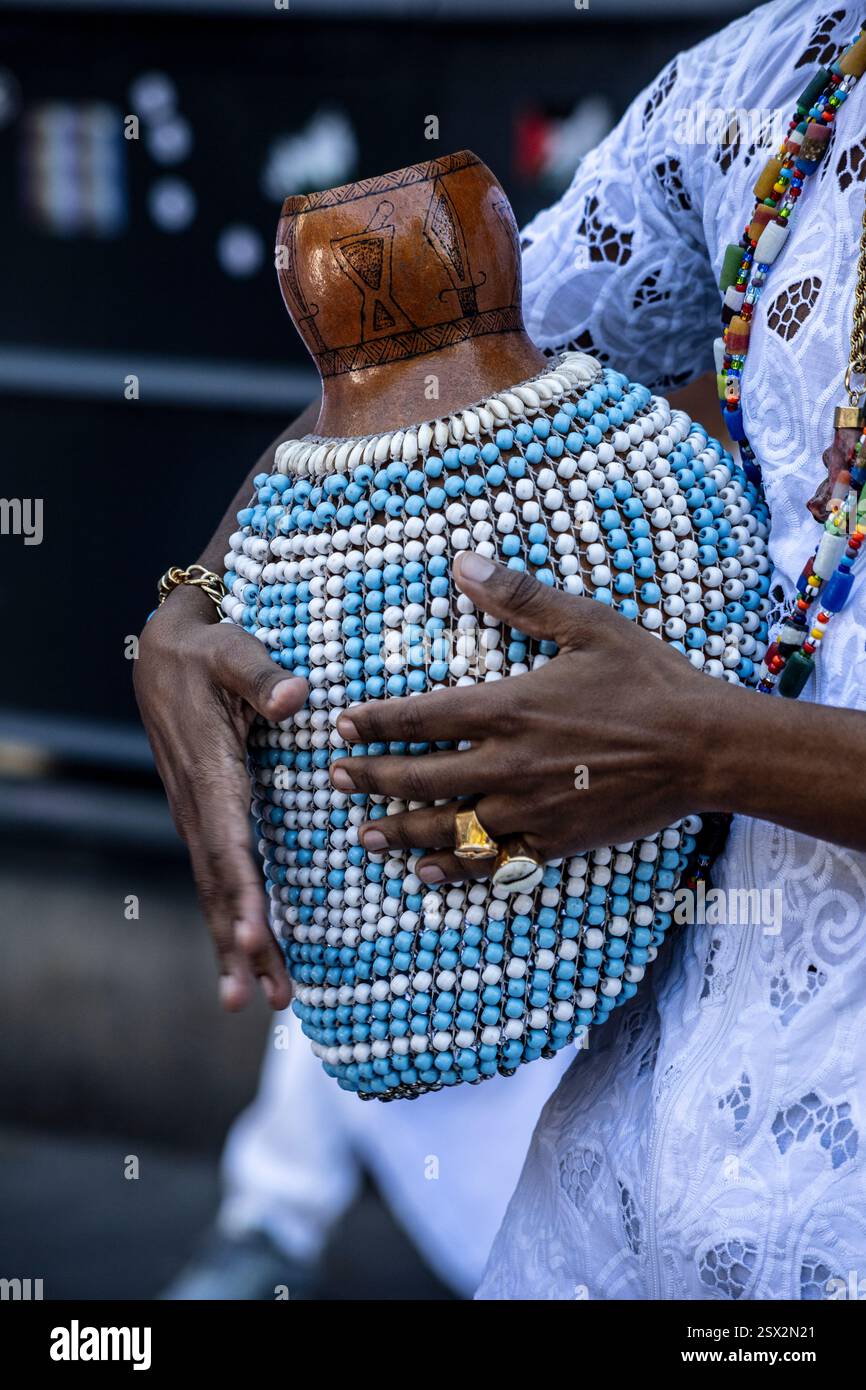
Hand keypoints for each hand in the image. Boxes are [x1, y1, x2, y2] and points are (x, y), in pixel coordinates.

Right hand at [134, 586, 307, 1009]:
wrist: (166, 651)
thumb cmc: (209, 650)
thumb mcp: (234, 651)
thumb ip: (262, 675)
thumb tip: (295, 698)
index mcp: (212, 774)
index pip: (228, 845)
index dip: (243, 894)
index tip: (257, 937)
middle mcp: (200, 805)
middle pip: (221, 886)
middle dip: (241, 944)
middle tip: (261, 999)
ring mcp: (200, 815)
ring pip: (218, 890)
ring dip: (239, 945)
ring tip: (264, 999)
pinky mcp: (208, 816)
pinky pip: (222, 876)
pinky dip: (237, 917)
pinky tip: (254, 952)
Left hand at [331, 552, 732, 883]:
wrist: (705, 748)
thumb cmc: (649, 680)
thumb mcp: (587, 624)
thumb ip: (519, 597)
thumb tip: (462, 562)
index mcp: (510, 708)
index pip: (421, 718)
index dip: (375, 723)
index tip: (341, 726)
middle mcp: (509, 764)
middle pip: (419, 777)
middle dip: (371, 778)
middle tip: (336, 778)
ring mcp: (530, 810)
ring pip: (447, 827)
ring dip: (399, 830)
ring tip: (364, 834)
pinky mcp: (556, 842)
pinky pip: (493, 862)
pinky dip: (456, 868)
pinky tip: (429, 870)